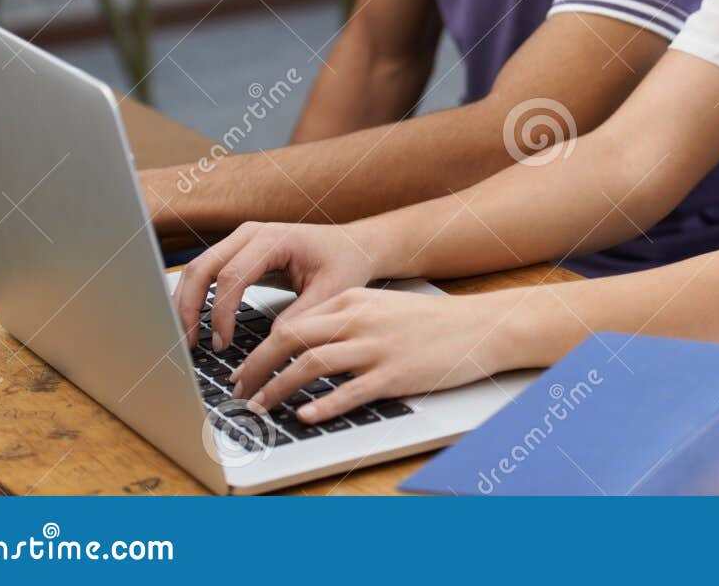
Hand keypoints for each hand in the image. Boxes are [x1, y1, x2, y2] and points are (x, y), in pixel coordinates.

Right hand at [173, 220, 379, 350]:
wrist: (353, 245)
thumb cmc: (344, 262)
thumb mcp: (331, 291)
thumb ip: (300, 316)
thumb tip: (268, 346)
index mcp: (274, 239)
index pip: (232, 276)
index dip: (221, 312)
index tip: (222, 343)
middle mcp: (251, 233)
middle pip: (203, 267)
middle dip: (189, 307)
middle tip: (188, 344)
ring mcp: (241, 240)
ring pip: (197, 268)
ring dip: (186, 303)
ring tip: (187, 339)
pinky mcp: (238, 251)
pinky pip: (207, 272)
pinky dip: (195, 297)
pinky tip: (194, 323)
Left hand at [228, 287, 523, 422]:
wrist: (479, 327)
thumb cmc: (430, 322)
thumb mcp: (382, 307)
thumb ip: (344, 319)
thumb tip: (303, 342)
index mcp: (353, 301)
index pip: (292, 321)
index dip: (261, 347)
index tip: (245, 368)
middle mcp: (360, 320)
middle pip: (291, 339)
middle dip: (257, 366)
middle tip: (239, 389)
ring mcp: (376, 347)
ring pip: (311, 364)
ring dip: (277, 388)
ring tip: (260, 406)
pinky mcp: (394, 374)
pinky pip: (348, 392)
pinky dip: (321, 405)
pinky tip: (305, 415)